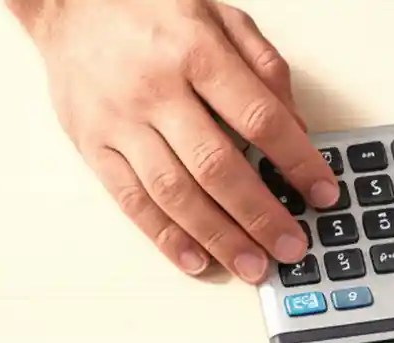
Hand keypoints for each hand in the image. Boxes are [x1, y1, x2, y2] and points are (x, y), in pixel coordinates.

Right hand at [11, 0, 337, 281]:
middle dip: (261, 215)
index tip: (324, 193)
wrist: (69, 2)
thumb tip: (299, 127)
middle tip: (292, 247)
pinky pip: (131, 200)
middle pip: (217, 166)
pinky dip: (165, 236)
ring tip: (253, 266)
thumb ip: (265, 67)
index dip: (297, 162)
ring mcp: (121, 122)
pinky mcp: (92, 146)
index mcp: (196, 52)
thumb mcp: (219, 15)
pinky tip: (196, 259)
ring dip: (218, 237)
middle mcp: (157, 90)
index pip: (260, 118)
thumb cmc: (151, 10)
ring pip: (175, 193)